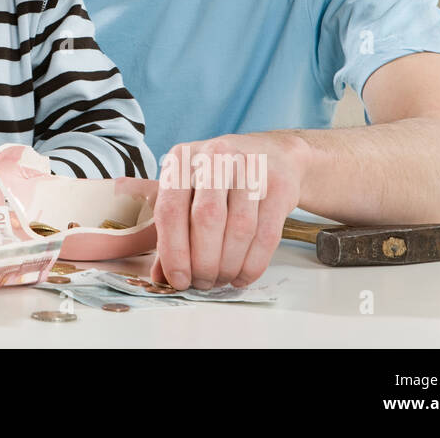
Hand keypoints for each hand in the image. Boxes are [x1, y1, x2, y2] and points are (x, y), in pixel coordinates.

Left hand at [150, 132, 306, 289]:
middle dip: (204, 262)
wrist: (273, 155)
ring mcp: (250, 168)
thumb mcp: (189, 194)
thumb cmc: (220, 180)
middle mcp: (215, 157)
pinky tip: (242, 275)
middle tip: (203, 283)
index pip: (171, 209)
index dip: (173, 251)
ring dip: (228, 265)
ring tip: (221, 280)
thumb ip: (172, 233)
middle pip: (206, 219)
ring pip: (239, 229)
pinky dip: (253, 264)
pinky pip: (267, 235)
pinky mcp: (280, 185)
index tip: (178, 279)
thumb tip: (160, 277)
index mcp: (181, 159)